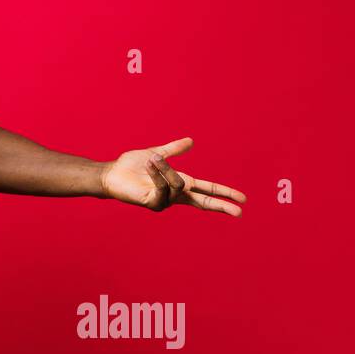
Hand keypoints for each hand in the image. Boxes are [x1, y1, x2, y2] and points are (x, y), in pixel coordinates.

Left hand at [99, 137, 244, 216]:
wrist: (112, 173)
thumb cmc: (131, 166)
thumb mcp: (157, 154)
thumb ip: (173, 150)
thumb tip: (191, 141)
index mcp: (180, 184)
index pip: (207, 190)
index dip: (224, 194)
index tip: (242, 199)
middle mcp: (175, 195)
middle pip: (203, 202)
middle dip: (221, 206)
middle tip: (239, 212)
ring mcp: (165, 201)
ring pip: (178, 184)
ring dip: (166, 169)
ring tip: (152, 160)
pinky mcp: (153, 203)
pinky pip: (163, 188)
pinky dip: (158, 174)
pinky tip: (150, 164)